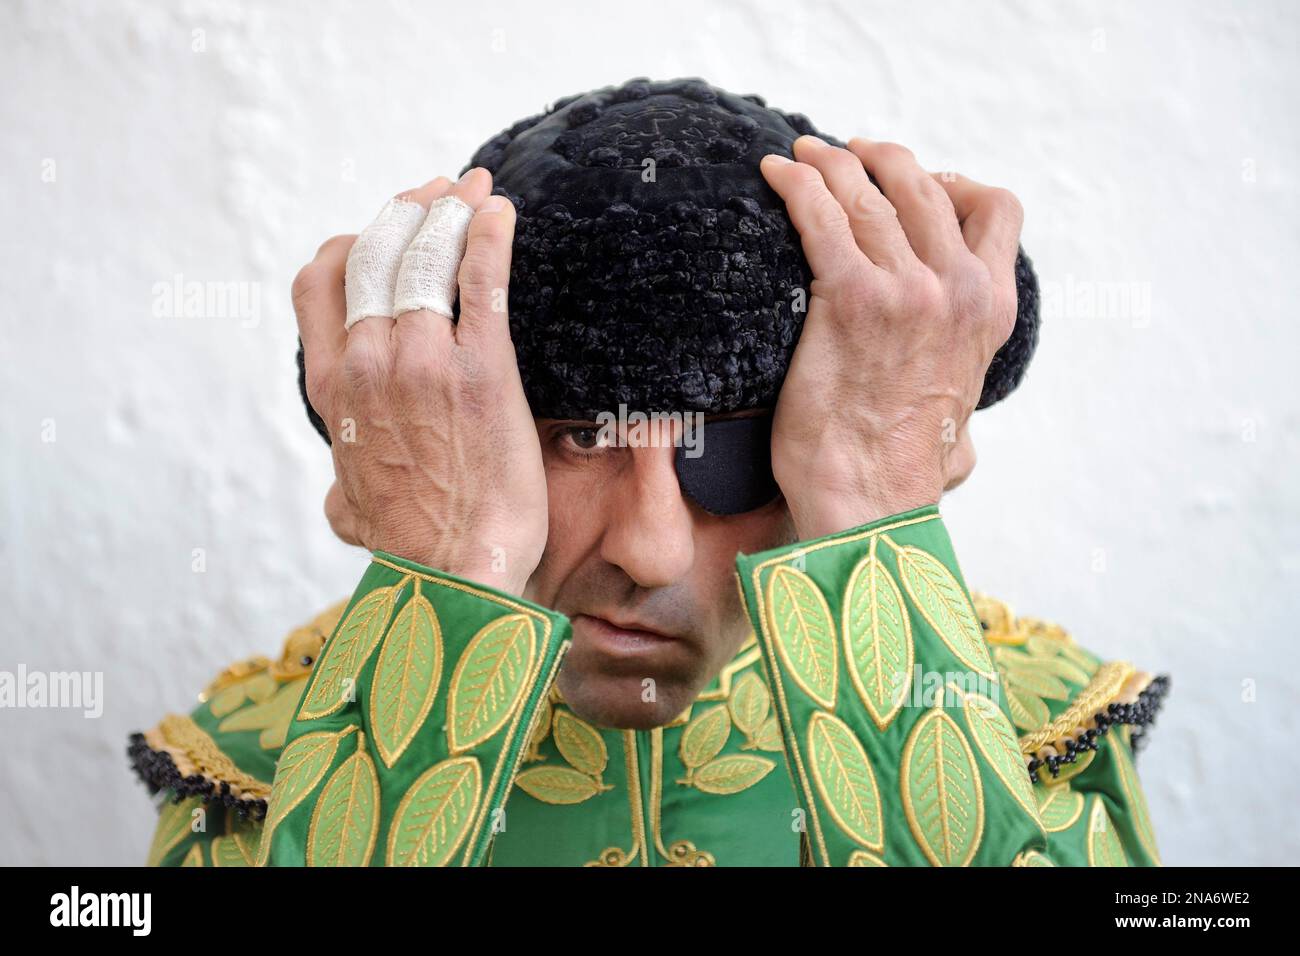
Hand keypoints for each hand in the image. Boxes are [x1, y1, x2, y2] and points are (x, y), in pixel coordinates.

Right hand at [294, 170, 546, 594]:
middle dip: (406, 210)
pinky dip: (489, 236)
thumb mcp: (348, 510)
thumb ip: (341, 486)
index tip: (381, 230)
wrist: (456, 575)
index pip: (321, 280)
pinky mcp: (483, 370)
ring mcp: (424, 361)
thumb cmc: (409, 547)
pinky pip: (483, 281)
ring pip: (428, 256)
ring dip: (450, 212)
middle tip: (439, 192)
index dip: (350, 242)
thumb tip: (341, 496)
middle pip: (376, 252)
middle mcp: (367, 362)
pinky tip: (499, 211)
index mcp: (332, 387)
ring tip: (473, 191)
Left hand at [760, 136, 1023, 538]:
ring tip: (801, 155)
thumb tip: (963, 445)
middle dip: (880, 158)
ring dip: (829, 162)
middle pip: (922, 186)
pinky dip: (796, 185)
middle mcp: (959, 290)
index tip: (918, 181)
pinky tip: (774, 174)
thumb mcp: (963, 428)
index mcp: (993, 311)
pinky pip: (821, 216)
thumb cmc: (902, 472)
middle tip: (845, 153)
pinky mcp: (850, 298)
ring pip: (867, 194)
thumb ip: (962, 407)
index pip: (997, 209)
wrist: (869, 501)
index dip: (954, 181)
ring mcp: (907, 290)